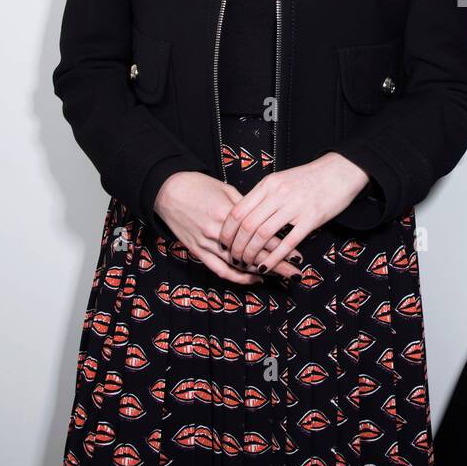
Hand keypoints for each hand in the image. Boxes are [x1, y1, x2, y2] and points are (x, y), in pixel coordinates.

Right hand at [154, 171, 300, 282]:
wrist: (168, 191)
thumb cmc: (199, 186)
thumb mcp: (226, 190)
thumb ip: (247, 206)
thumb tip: (267, 216)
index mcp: (230, 213)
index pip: (263, 234)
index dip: (282, 245)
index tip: (298, 253)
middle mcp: (219, 232)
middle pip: (255, 252)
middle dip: (278, 263)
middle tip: (296, 271)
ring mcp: (207, 243)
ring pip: (240, 264)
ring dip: (262, 271)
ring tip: (281, 278)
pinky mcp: (197, 251)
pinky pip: (220, 269)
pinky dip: (238, 276)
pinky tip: (254, 278)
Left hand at [218, 154, 370, 273]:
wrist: (341, 170)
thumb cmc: (311, 177)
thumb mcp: (282, 179)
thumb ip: (264, 195)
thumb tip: (246, 213)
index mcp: (268, 184)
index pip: (238, 210)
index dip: (227, 231)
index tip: (224, 243)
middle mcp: (278, 194)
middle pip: (247, 225)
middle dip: (237, 246)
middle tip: (233, 258)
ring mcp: (295, 206)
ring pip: (263, 235)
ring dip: (252, 254)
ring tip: (247, 264)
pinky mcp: (311, 218)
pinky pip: (288, 242)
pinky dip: (274, 258)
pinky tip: (268, 267)